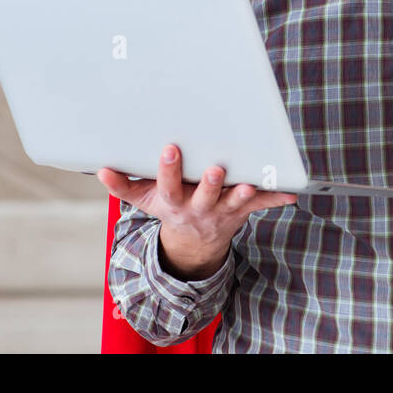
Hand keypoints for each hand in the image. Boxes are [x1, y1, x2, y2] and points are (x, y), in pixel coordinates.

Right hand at [97, 144, 296, 278]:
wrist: (194, 243)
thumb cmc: (170, 208)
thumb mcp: (144, 201)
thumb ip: (123, 186)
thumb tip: (100, 170)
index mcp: (173, 203)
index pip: (168, 186)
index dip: (168, 169)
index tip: (170, 149)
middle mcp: (198, 208)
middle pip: (204, 196)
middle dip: (210, 183)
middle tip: (215, 169)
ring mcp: (222, 211)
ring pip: (234, 202)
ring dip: (243, 192)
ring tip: (249, 182)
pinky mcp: (242, 211)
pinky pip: (261, 204)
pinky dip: (277, 198)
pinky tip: (292, 192)